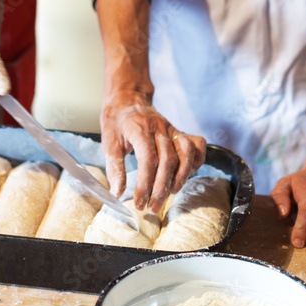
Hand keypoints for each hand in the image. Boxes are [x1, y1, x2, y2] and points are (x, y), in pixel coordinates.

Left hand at [100, 90, 205, 212]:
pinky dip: (195, 161)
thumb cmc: (117, 122)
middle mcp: (159, 127)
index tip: (139, 202)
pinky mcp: (179, 132)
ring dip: (181, 177)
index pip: (148, 159)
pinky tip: (185, 175)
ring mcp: (172, 129)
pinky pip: (197, 145)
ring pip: (186, 153)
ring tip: (170, 194)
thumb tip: (117, 193)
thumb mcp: (108, 141)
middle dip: (161, 188)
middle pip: (168, 160)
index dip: (145, 184)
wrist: (128, 99)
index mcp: (140, 128)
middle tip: (153, 207)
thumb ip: (114, 167)